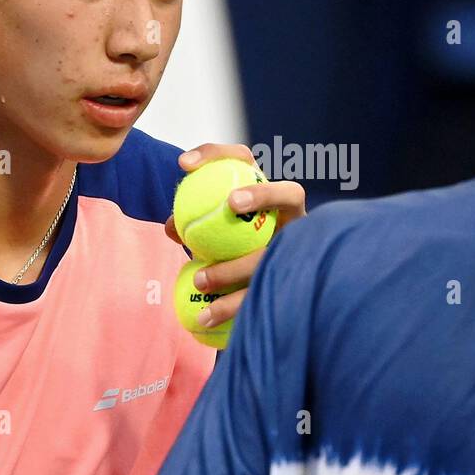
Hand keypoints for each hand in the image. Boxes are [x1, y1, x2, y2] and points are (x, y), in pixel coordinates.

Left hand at [165, 143, 306, 327]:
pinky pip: (266, 294)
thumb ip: (194, 227)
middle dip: (262, 194)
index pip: (244, 160)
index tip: (183, 165)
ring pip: (276, 250)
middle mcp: (293, 217)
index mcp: (265, 195)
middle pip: (287, 194)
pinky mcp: (300, 283)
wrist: (269, 294)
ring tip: (199, 280)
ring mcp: (303, 249)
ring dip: (236, 265)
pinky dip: (231, 307)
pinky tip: (205, 319)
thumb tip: (171, 227)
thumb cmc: (234, 256)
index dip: (217, 155)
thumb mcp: (212, 237)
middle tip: (228, 206)